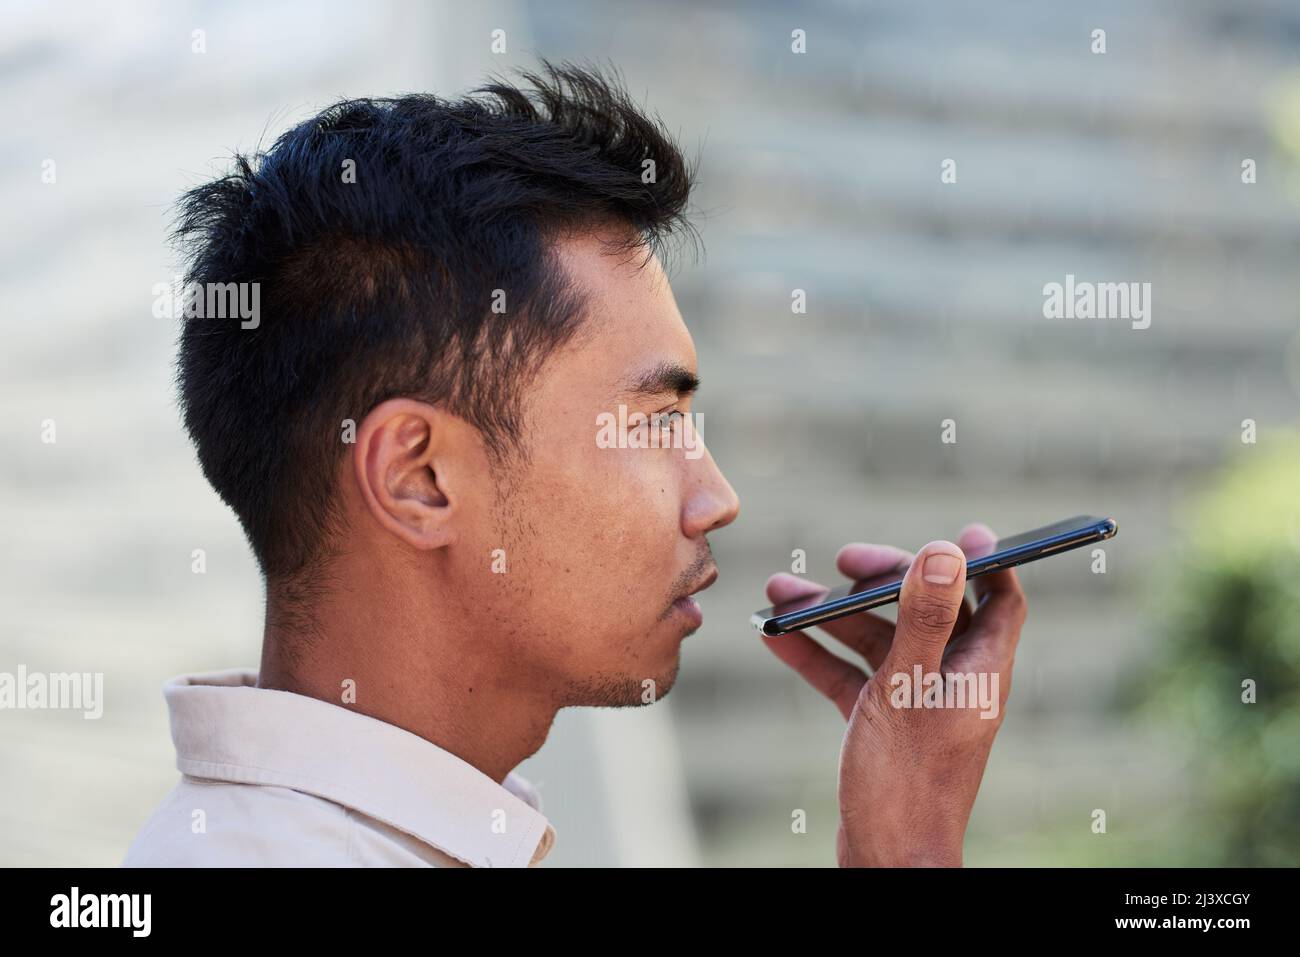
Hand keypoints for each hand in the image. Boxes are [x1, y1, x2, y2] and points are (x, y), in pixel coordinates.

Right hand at [761, 523, 1026, 866]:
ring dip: (834, 615)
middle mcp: (952, 681)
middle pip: (927, 610)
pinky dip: (818, 655)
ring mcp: (916, 703)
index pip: (1001, 599)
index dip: (984, 561)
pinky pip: (851, 676)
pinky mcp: (883, 725)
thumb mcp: (908, 687)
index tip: (958, 533)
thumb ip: (925, 617)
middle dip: (885, 579)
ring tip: (781, 592)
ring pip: (879, 641)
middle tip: (845, 560)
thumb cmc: (905, 781)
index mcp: (978, 670)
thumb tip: (946, 549)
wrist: (884, 859)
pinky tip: (776, 639)